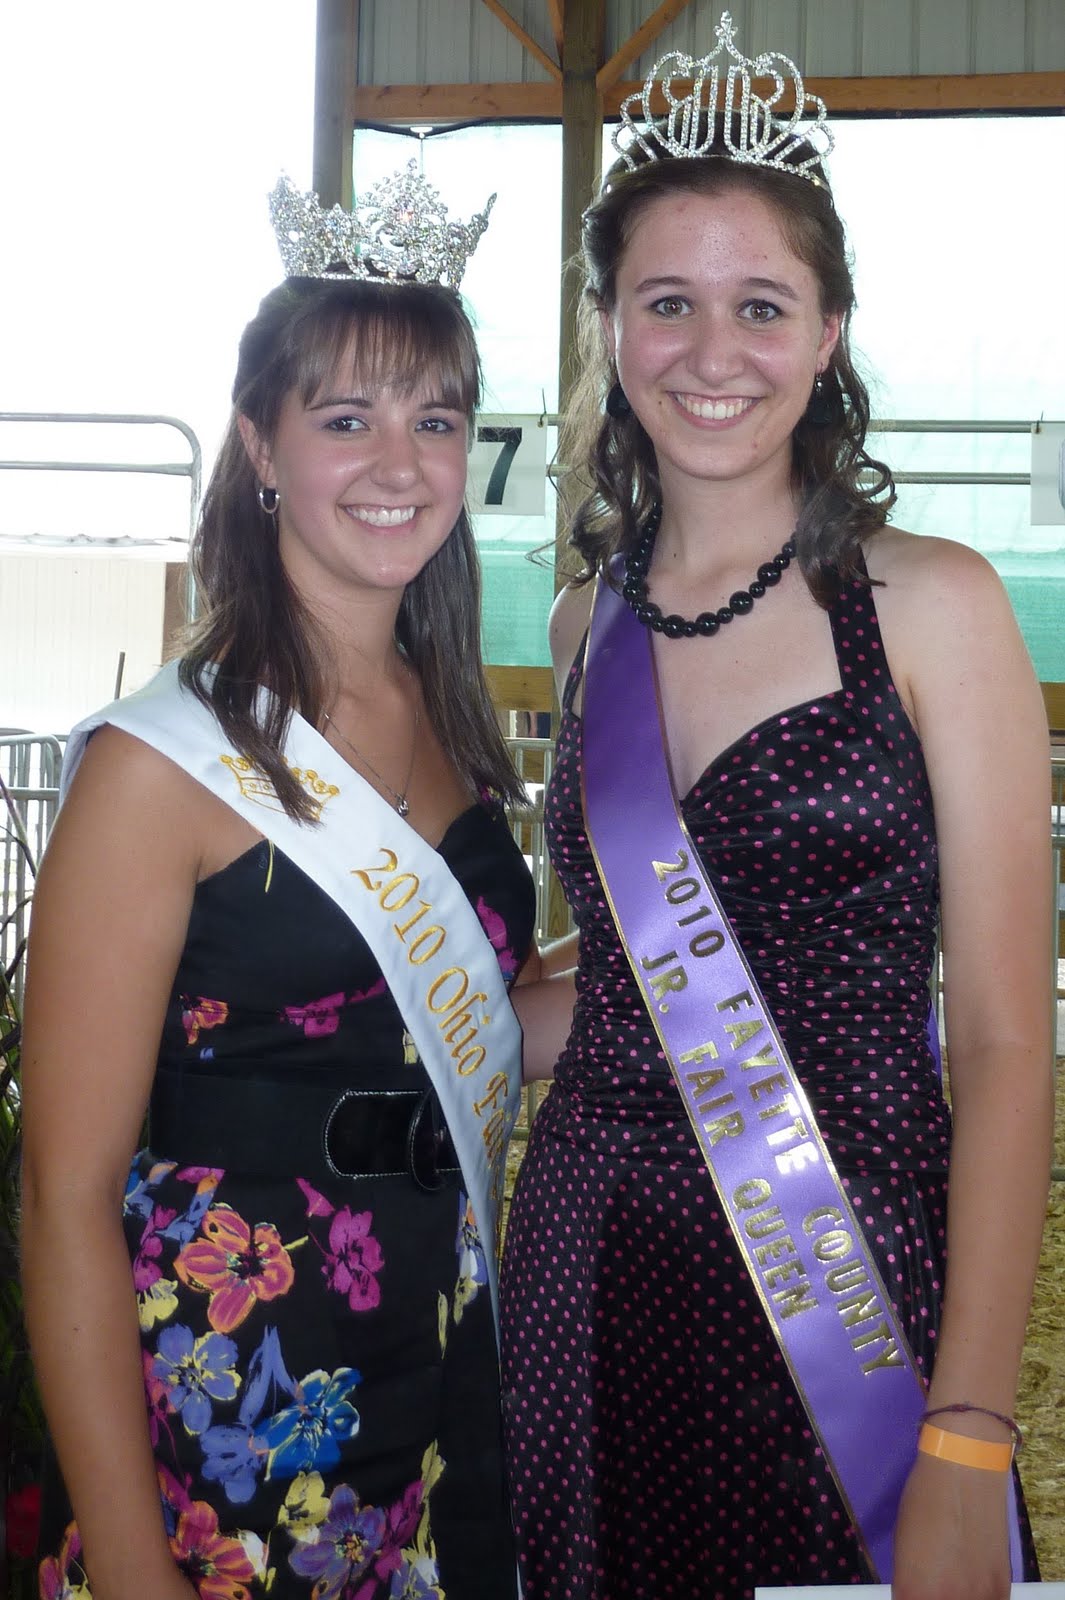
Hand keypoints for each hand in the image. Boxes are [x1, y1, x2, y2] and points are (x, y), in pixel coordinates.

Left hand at [892, 1453, 1010, 1599]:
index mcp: (914, 1592)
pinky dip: (979, 1594)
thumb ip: (911, 1581)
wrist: (965, 1471)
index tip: (913, 1589)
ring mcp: (979, 1598)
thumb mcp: (903, 1545)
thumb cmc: (924, 1499)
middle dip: (932, 1595)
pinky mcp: (1002, 1589)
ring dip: (957, 1594)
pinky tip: (972, 1578)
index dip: (911, 1596)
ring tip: (953, 1576)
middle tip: (932, 1581)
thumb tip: (917, 1592)